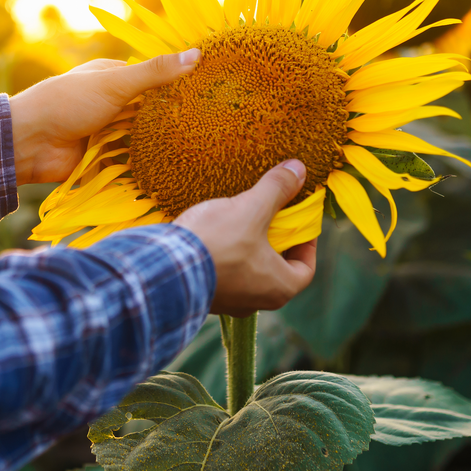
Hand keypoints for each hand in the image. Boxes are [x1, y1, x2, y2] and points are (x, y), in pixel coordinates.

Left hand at [9, 49, 199, 185]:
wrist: (28, 143)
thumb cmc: (68, 102)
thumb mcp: (115, 83)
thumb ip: (155, 72)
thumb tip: (198, 53)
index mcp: (112, 77)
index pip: (152, 78)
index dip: (178, 84)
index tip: (211, 92)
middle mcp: (111, 103)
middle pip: (149, 111)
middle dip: (172, 118)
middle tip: (211, 126)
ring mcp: (106, 132)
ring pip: (141, 137)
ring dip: (160, 144)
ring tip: (200, 150)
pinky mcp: (101, 158)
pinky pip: (128, 162)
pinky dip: (144, 165)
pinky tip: (173, 171)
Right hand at [174, 160, 318, 315]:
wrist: (163, 267)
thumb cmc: (217, 244)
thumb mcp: (251, 209)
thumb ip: (276, 189)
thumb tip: (299, 169)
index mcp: (278, 287)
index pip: (305, 268)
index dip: (306, 242)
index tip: (298, 221)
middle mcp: (257, 302)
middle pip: (276, 268)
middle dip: (274, 241)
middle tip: (269, 214)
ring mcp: (229, 301)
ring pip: (248, 272)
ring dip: (248, 248)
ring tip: (240, 219)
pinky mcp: (205, 294)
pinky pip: (223, 273)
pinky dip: (225, 254)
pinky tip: (215, 232)